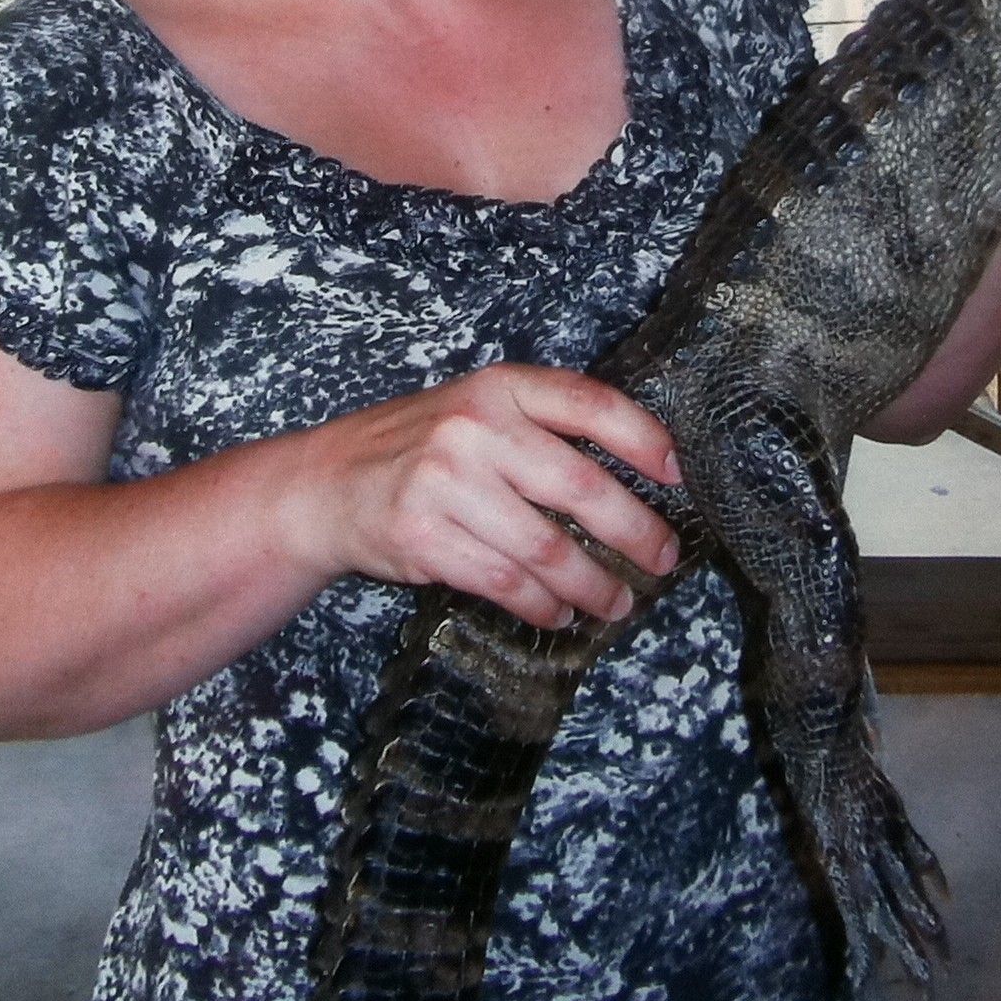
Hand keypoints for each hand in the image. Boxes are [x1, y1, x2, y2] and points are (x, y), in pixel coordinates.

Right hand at [286, 365, 681, 629]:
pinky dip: (541, 606)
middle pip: (583, 488)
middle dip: (636, 532)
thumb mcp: (474, 411)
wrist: (322, 486)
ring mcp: (447, 482)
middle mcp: (476, 428)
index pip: (591, 404)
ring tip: (615, 602)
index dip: (645, 439)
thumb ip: (541, 429)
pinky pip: (505, 582)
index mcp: (499, 388)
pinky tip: (556, 613)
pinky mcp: (425, 536)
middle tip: (663, 559)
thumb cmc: (415, 450)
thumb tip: (636, 476)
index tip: (679, 475)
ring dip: (592, 585)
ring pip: (548, 549)